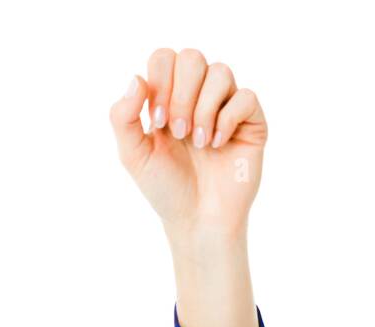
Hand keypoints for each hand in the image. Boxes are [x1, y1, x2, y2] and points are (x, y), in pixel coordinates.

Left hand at [109, 48, 266, 236]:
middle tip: (177, 132)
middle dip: (181, 94)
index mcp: (168, 97)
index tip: (157, 122)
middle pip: (192, 57)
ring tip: (198, 142)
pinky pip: (245, 97)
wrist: (197, 219)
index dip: (160, 82)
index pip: (164, 58)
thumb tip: (137, 78)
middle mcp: (198, 96)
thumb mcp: (133, 155)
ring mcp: (226, 106)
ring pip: (221, 72)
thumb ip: (123, 117)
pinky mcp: (251, 122)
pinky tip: (217, 145)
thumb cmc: (165, 188)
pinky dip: (227, 119)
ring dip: (203, 108)